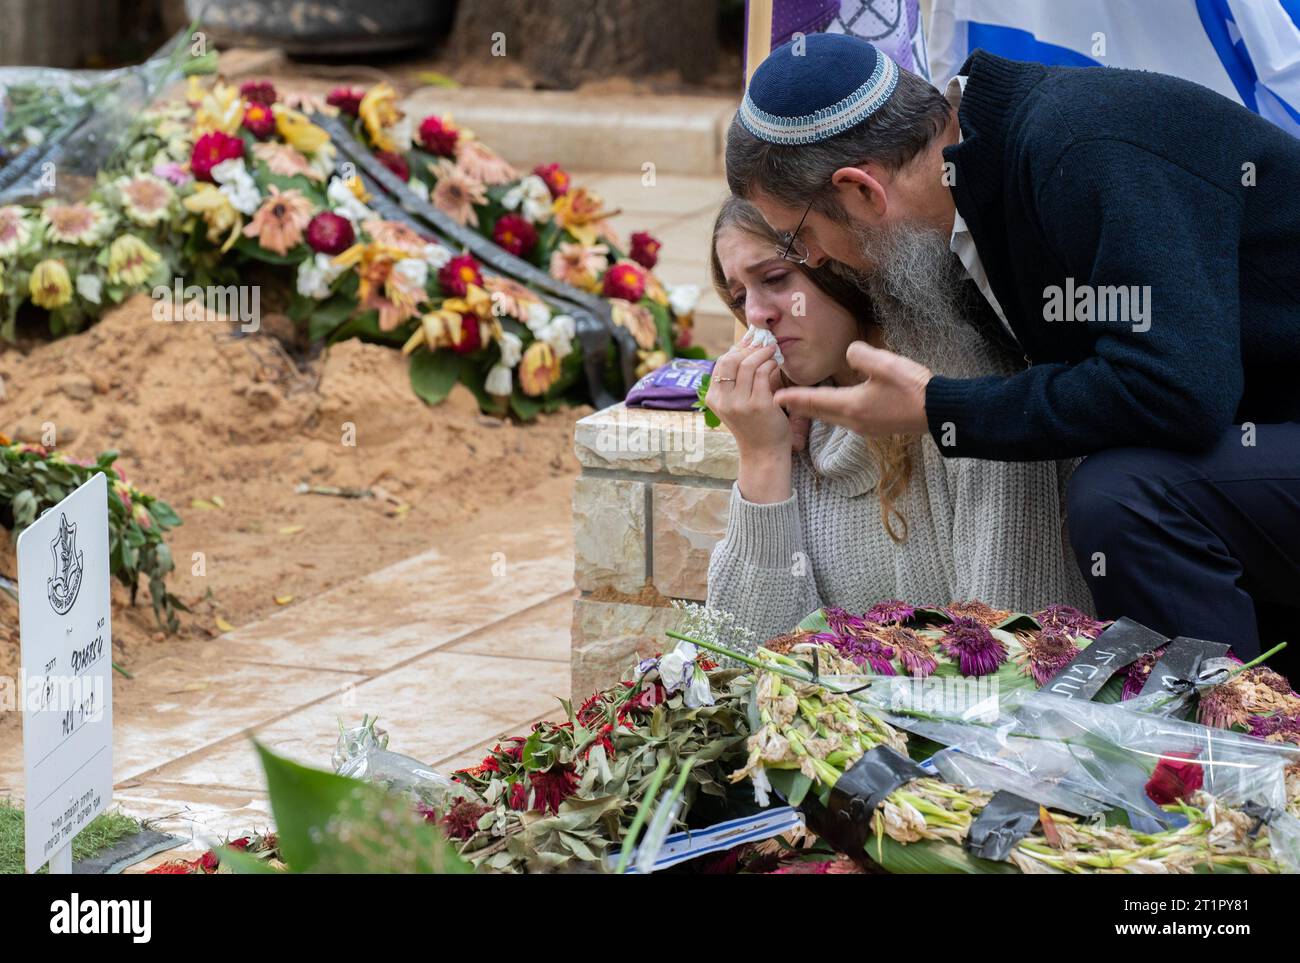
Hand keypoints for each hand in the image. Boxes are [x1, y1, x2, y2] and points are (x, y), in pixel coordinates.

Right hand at [706, 341, 790, 455]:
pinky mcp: (759, 404)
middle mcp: (724, 401)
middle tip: (762, 344)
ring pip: (748, 364)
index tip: (750, 342)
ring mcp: (740, 403)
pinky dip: (770, 364)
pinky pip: (763, 373)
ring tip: (772, 351)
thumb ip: (733, 382)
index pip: (721, 363)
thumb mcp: (734, 404)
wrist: (763, 453)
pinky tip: (775, 364)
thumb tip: (742, 347)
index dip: (736, 349)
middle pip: (731, 360)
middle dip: (748, 348)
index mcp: (713, 398)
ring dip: (762, 353)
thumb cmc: (752, 426)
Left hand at [773, 341, 932, 437]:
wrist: (940, 410)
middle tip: (782, 400)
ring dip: (816, 410)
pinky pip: (845, 420)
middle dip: (800, 405)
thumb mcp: (884, 363)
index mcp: (851, 406)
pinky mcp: (876, 427)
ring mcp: (865, 427)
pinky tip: (834, 406)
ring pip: (832, 418)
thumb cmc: (913, 387)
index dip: (794, 397)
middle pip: (819, 413)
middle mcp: (854, 421)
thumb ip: (858, 354)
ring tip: (803, 402)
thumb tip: (850, 354)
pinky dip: (832, 412)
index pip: (814, 400)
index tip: (775, 397)